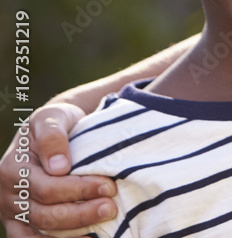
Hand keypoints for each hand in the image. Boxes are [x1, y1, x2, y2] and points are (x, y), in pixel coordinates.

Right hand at [0, 104, 117, 235]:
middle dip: (81, 213)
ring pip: (40, 232)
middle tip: (110, 208)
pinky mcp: (20, 223)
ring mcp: (12, 212)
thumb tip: (59, 167)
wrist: (52, 131)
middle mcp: (7, 194)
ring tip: (102, 223)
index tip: (108, 186)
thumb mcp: (53, 117)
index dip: (78, 190)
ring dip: (74, 231)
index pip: (46, 188)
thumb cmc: (55, 123)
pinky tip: (86, 237)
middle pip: (44, 214)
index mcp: (13, 169)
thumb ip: (52, 137)